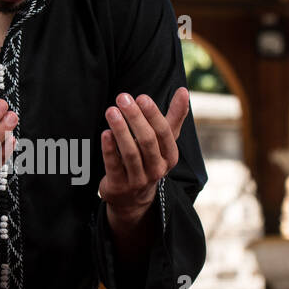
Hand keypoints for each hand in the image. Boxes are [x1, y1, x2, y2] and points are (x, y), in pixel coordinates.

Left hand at [99, 87, 188, 219]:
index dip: (153, 114)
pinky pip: (114, 166)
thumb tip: (184, 90)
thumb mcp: (164, 141)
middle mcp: (157, 169)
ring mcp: (138, 180)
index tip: (141, 97)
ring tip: (111, 111)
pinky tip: (104, 133)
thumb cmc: (150, 160)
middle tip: (122, 98)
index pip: (164, 133)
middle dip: (135, 118)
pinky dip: (110, 149)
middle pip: (147, 141)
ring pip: (131, 153)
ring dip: (121, 130)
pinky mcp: (119, 186)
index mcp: (170, 156)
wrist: (132, 198)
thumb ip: (174, 116)